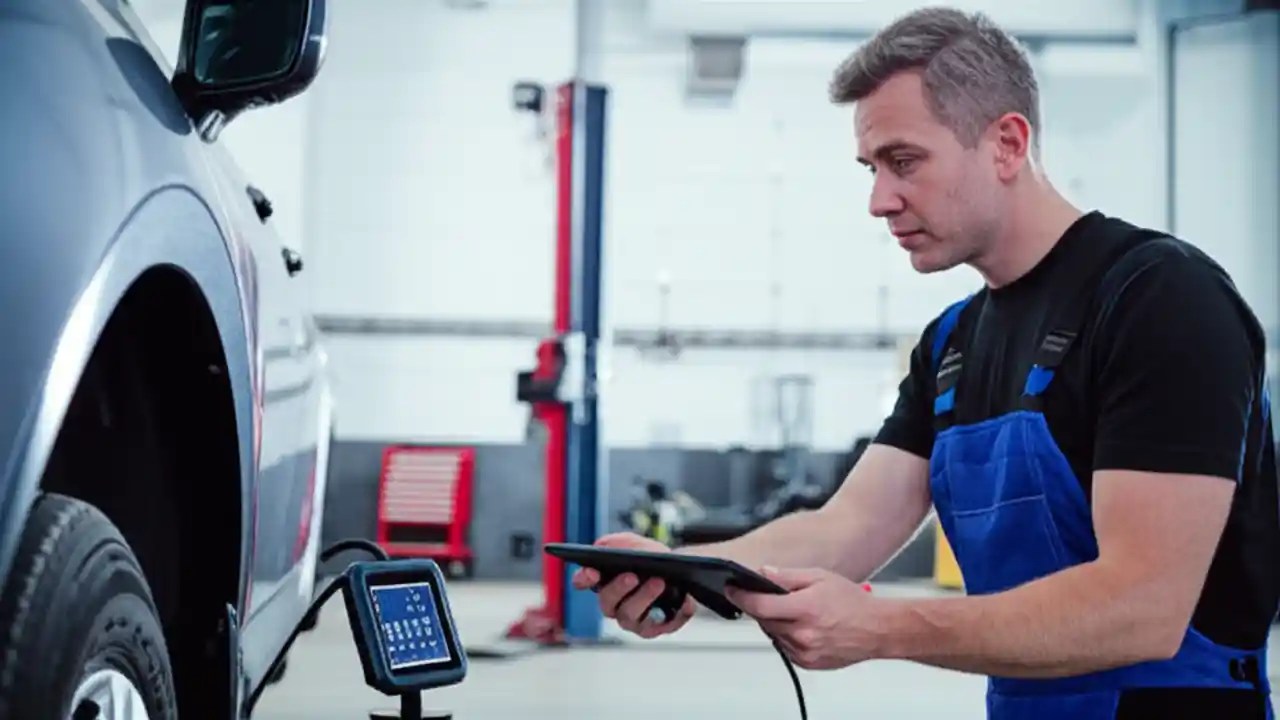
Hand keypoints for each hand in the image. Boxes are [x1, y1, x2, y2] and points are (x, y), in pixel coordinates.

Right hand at [569, 533, 696, 638]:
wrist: (679, 569)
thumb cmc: (651, 557)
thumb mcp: (633, 543)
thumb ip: (616, 543)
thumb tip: (602, 548)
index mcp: (603, 582)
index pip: (583, 582)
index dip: (584, 578)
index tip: (591, 572)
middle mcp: (615, 606)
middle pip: (607, 604)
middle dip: (618, 589)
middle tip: (632, 576)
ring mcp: (636, 620)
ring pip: (632, 617)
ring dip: (644, 598)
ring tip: (659, 582)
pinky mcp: (659, 627)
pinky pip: (665, 625)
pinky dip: (677, 614)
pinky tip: (684, 602)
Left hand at [726, 566, 878, 669]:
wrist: (878, 630)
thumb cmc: (853, 603)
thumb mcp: (820, 577)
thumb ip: (788, 576)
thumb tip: (762, 573)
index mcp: (805, 609)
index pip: (760, 606)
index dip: (741, 597)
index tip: (732, 589)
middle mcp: (802, 634)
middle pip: (764, 620)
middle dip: (761, 607)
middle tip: (770, 597)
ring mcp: (804, 652)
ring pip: (773, 634)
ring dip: (775, 622)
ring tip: (795, 611)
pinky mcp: (807, 663)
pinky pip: (784, 647)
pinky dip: (786, 636)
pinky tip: (802, 626)